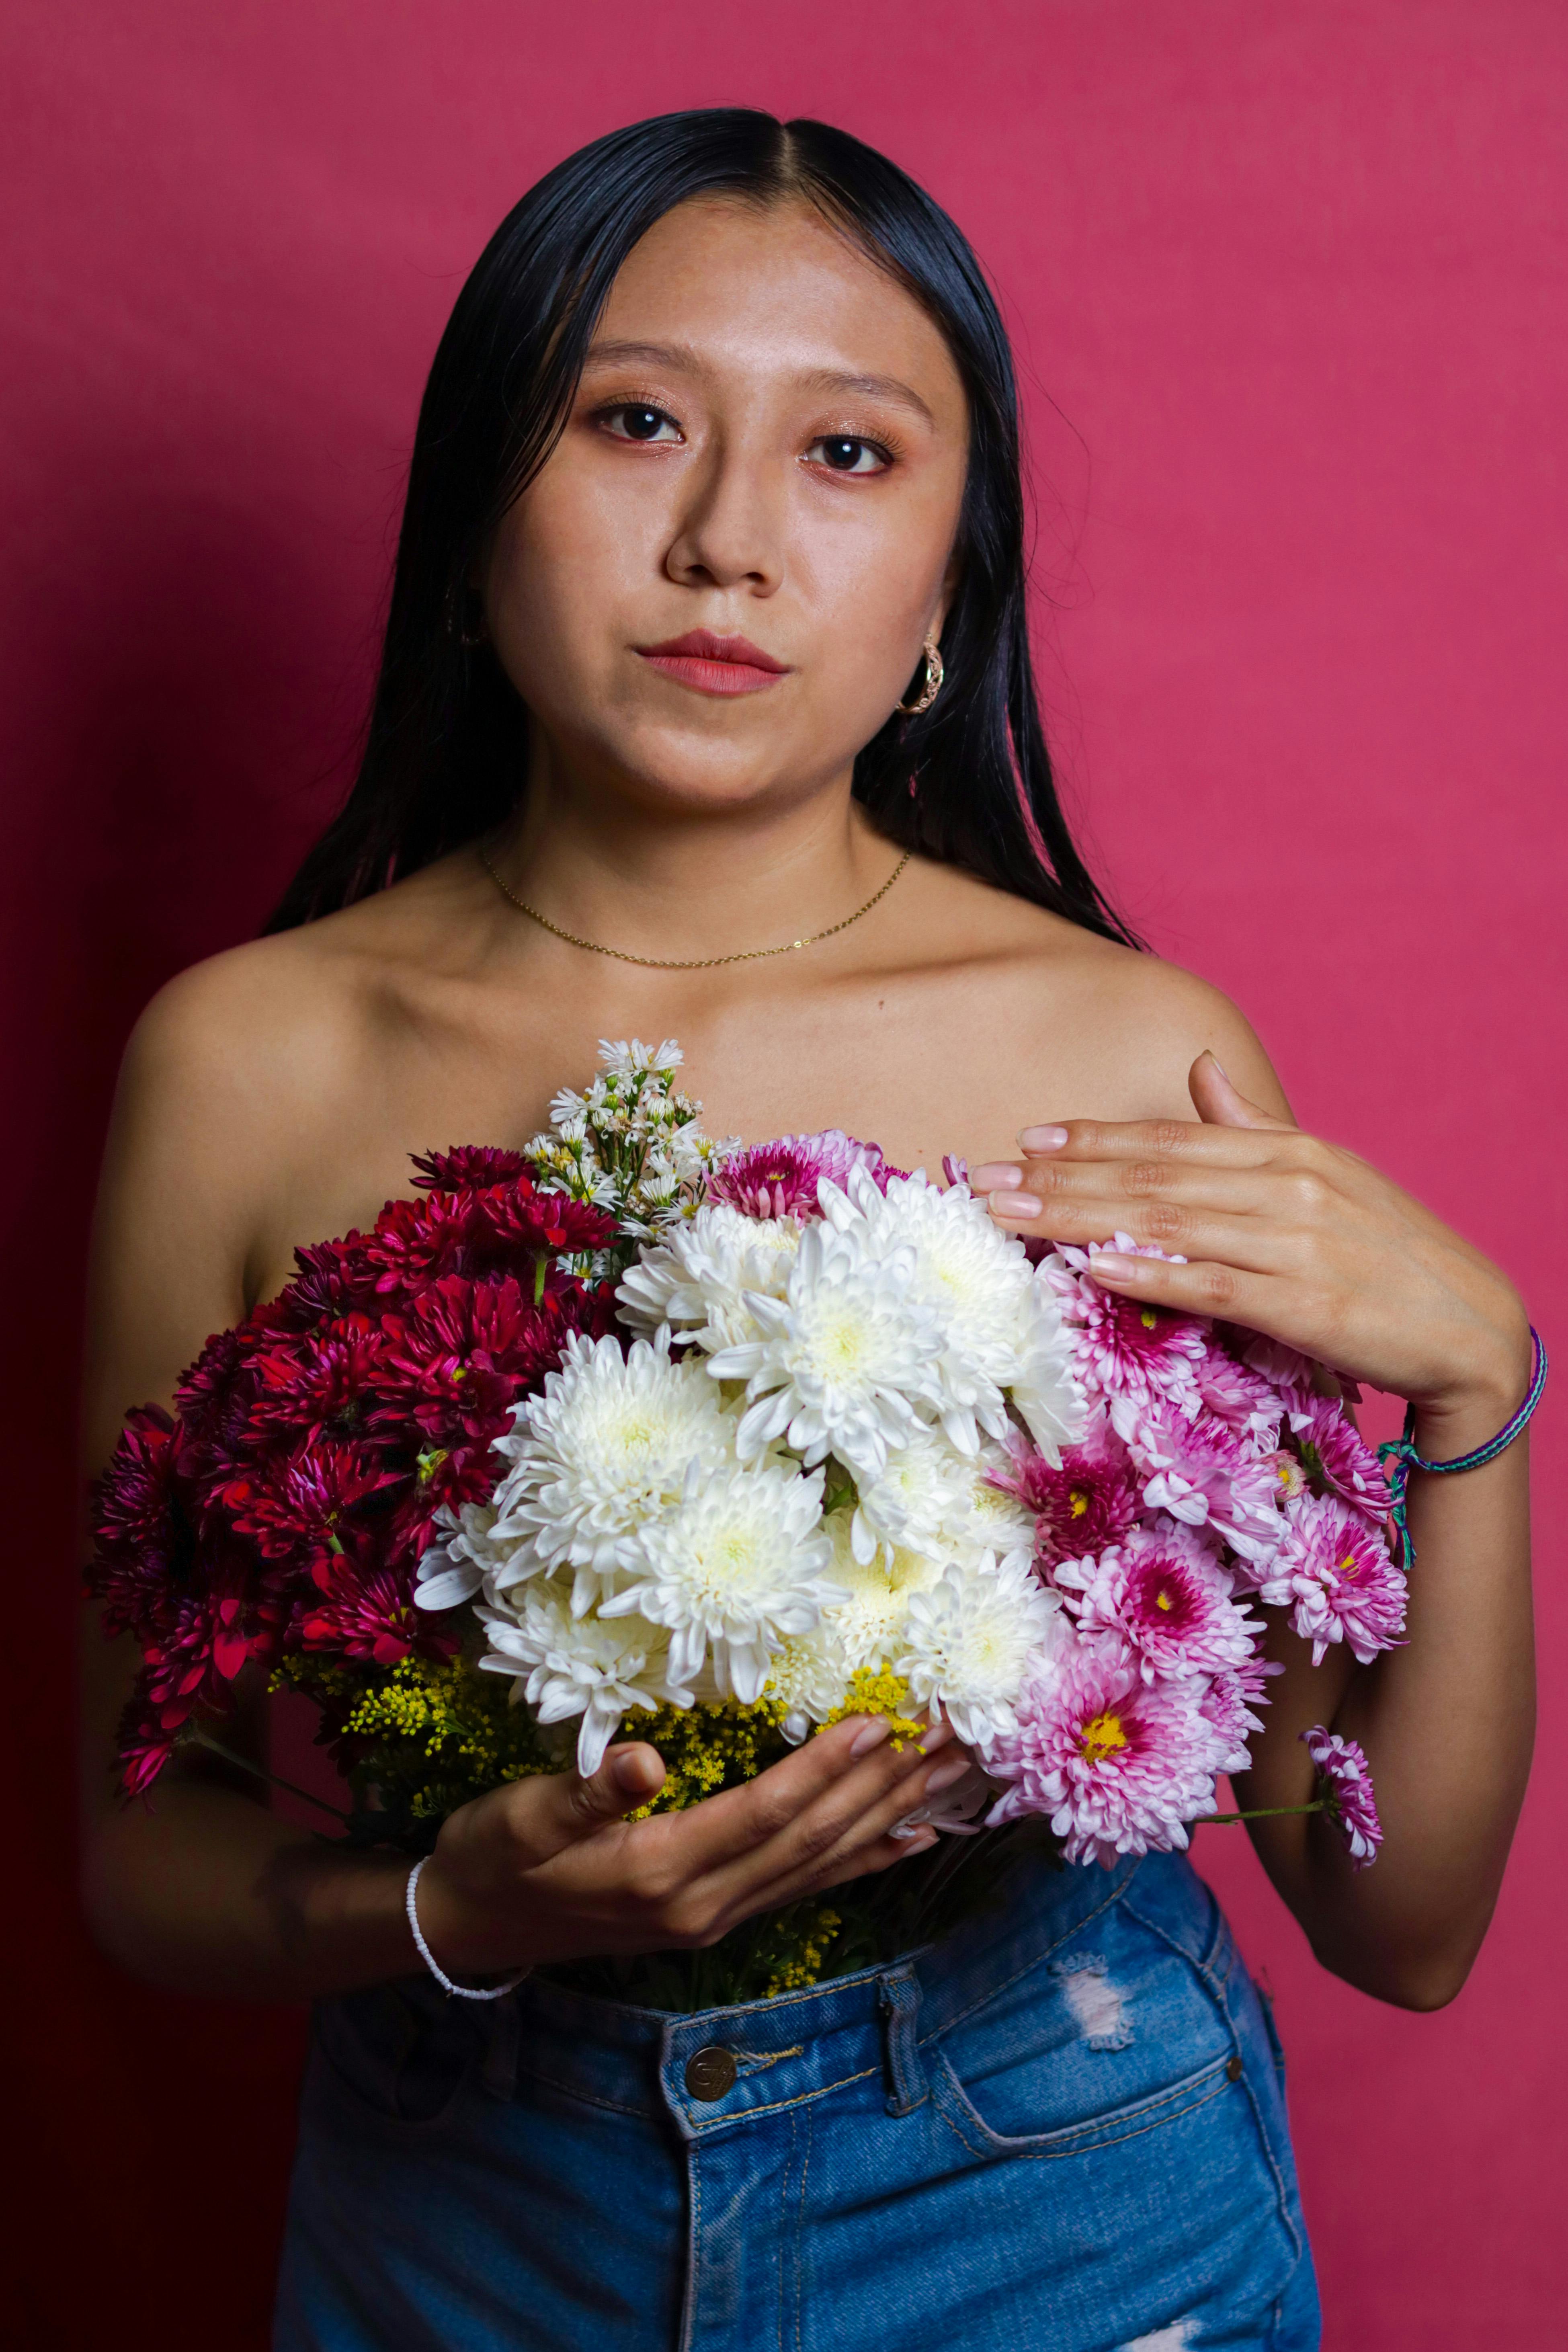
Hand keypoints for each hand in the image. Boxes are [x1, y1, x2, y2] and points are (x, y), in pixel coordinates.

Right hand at [413, 1715, 963, 1978]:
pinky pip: (808, 1886)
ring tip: (953, 1773)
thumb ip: (585, 1793)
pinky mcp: (716, 1915)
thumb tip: (639, 1760)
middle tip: (952, 1736)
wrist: (470, 1925)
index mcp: (661, 1871)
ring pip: (822, 1863)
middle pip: (813, 1840)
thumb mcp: (521, 1816)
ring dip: (891, 1815)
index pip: (766, 1813)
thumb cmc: (494, 1856)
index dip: (825, 1768)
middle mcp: (703, 1904)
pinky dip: (864, 1860)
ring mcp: (716, 1916)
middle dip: (887, 1786)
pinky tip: (912, 1839)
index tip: (882, 1722)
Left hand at [970, 1052, 1529, 1435]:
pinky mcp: (1304, 1304)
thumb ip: (1253, 1127)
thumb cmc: (1390, 1254)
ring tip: (1010, 1216)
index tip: (1026, 1137)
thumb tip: (1203, 1072)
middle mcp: (1286, 1186)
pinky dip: (1149, 1272)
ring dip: (1079, 1218)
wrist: (1471, 1325)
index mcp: (1288, 1151)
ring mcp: (1295, 1244)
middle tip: (982, 1180)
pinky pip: (1211, 1284)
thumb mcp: (1326, 1174)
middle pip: (1152, 1177)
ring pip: (1166, 1223)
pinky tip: (1092, 1264)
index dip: (1093, 1137)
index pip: (1171, 1138)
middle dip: (1060, 1178)